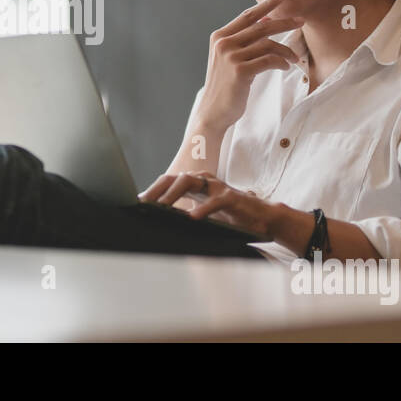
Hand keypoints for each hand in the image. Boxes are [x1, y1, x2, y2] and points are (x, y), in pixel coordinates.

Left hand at [139, 171, 275, 238]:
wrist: (263, 218)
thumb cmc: (231, 217)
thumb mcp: (204, 214)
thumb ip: (186, 213)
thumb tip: (162, 222)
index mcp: (195, 185)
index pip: (168, 182)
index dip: (152, 191)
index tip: (137, 202)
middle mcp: (204, 181)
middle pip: (175, 178)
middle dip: (157, 189)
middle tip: (143, 202)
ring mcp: (218, 187)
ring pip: (191, 182)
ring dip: (174, 194)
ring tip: (162, 206)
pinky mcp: (232, 197)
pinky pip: (215, 201)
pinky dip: (203, 209)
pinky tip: (193, 217)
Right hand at [196, 0, 302, 130]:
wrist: (213, 112)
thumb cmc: (225, 86)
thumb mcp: (229, 59)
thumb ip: (243, 40)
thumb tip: (266, 20)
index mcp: (220, 37)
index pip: (247, 16)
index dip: (265, 5)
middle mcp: (224, 44)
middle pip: (261, 26)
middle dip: (284, 22)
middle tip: (301, 21)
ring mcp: (231, 57)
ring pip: (268, 44)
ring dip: (286, 50)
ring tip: (295, 58)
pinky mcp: (241, 71)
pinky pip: (269, 60)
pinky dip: (281, 62)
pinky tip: (286, 66)